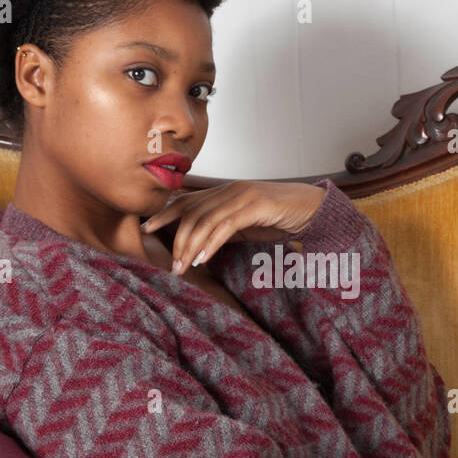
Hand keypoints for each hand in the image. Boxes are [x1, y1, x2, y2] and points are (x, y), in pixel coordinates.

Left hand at [140, 180, 325, 274]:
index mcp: (224, 191)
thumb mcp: (245, 223)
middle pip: (192, 213)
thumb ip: (222, 227)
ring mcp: (243, 195)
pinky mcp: (258, 205)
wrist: (313, 208)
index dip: (163, 214)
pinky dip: (212, 243)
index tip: (144, 229)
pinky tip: (204, 259)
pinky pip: (227, 225)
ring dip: (191, 247)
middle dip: (176, 240)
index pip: (186, 201)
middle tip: (172, 266)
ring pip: (206, 221)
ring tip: (183, 268)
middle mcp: (230, 190)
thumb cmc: (280, 217)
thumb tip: (199, 243)